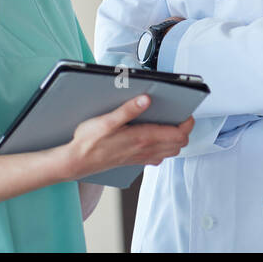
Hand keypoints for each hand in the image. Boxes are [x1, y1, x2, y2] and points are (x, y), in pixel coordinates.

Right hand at [62, 94, 192, 179]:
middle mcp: (145, 150)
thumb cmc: (88, 142)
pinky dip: (164, 147)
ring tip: (169, 123)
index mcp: (142, 138)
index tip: (185, 110)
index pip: (179, 134)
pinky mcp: (135, 161)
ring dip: (175, 138)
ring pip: (171, 151)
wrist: (75, 162)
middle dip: (184, 129)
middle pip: (179, 143)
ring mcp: (141, 157)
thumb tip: (146, 99)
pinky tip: (154, 137)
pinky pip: (159, 156)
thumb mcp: (105, 121)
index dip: (187, 122)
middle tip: (179, 115)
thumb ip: (128, 110)